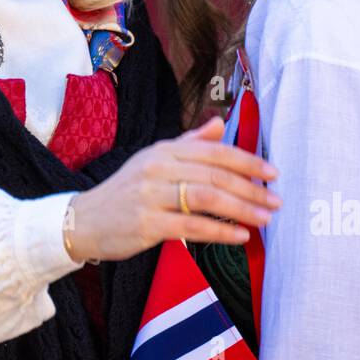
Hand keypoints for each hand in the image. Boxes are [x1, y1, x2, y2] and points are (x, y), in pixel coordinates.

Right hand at [63, 116, 279, 262]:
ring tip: (265, 219)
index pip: (214, 151)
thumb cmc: (125, 191)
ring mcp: (150, 194)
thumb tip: (219, 123)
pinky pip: (191, 226)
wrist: (84, 220)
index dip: (247, 160)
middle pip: (214, 173)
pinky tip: (239, 236)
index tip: (273, 172)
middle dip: (251, 188)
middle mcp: (157, 167)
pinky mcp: (146, 223)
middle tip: (276, 201)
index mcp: (164, 150)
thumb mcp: (154, 160)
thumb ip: (189, 143)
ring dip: (241, 208)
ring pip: (206, 196)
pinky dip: (220, 231)